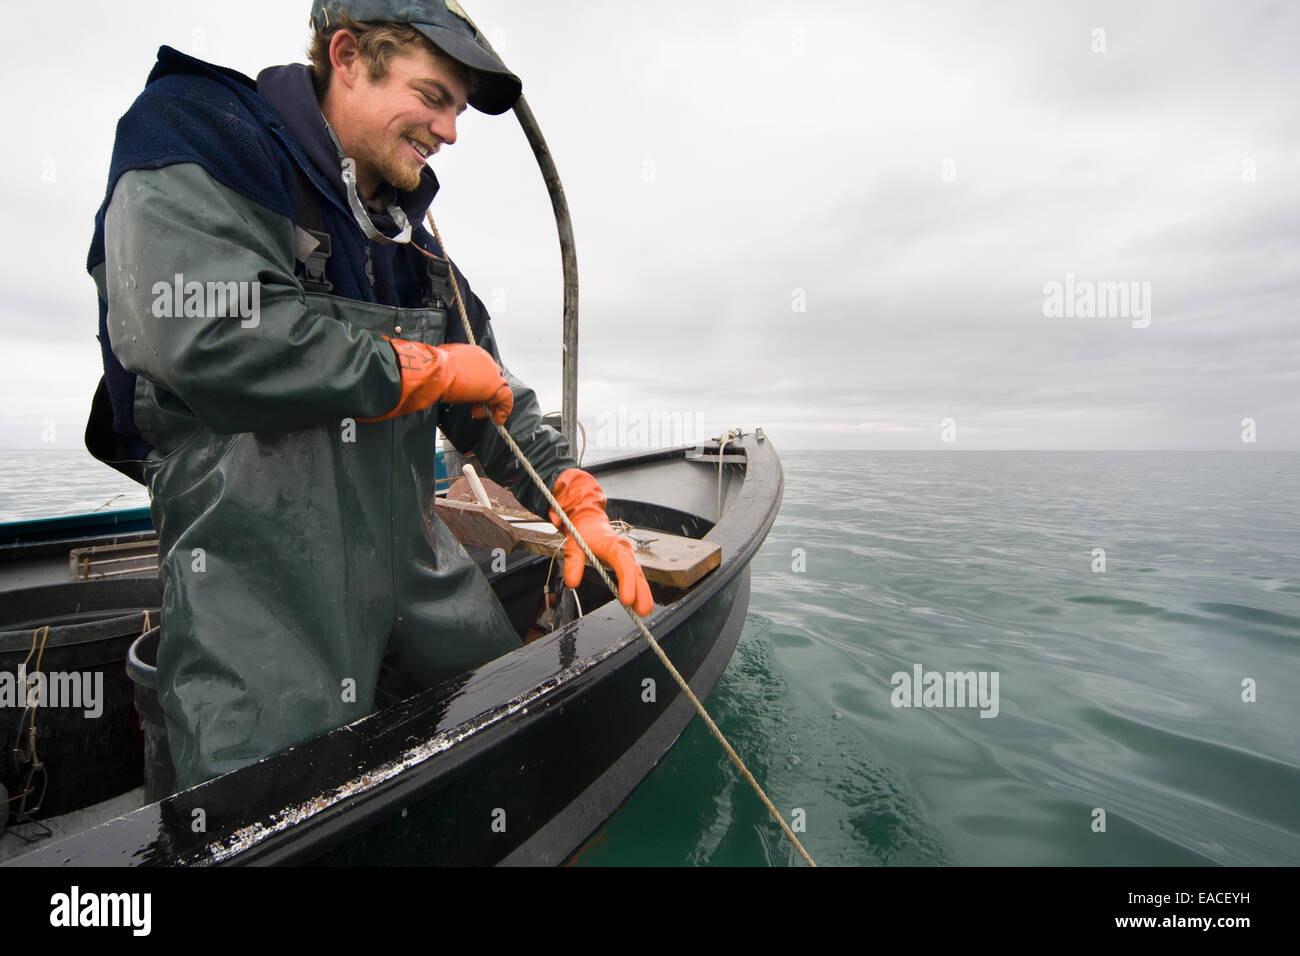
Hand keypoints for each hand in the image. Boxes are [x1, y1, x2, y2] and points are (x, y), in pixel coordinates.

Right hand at [362, 338, 512, 423]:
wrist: (434, 371)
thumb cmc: (432, 368)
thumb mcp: (442, 366)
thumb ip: (448, 371)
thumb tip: (441, 377)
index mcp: (473, 353)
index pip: (483, 369)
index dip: (478, 383)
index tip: (471, 394)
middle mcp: (485, 359)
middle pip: (493, 378)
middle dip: (485, 393)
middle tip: (475, 405)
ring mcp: (491, 372)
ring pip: (500, 389)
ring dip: (491, 403)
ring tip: (479, 412)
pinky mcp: (494, 386)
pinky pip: (505, 400)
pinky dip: (502, 411)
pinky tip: (496, 420)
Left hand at [549, 468, 653, 617]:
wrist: (590, 521)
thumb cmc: (584, 533)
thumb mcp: (574, 545)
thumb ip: (573, 562)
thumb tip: (572, 583)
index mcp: (613, 545)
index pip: (623, 565)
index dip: (627, 582)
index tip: (627, 600)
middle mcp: (625, 551)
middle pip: (636, 573)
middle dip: (640, 592)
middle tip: (642, 611)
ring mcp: (628, 556)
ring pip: (639, 575)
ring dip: (644, 593)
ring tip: (645, 611)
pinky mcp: (628, 562)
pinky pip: (637, 576)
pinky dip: (641, 589)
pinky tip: (643, 603)